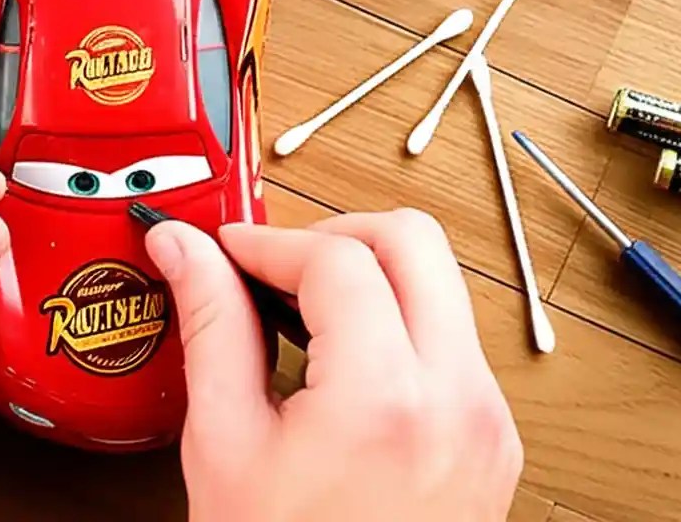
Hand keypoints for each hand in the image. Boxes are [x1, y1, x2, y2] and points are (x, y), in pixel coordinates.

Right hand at [144, 209, 522, 521]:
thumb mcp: (226, 445)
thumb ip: (211, 328)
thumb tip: (187, 251)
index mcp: (384, 400)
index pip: (337, 259)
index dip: (269, 240)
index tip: (228, 248)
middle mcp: (457, 399)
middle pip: (414, 242)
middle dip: (335, 234)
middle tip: (275, 264)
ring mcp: (486, 418)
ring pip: (442, 284)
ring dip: (371, 276)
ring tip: (304, 312)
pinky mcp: (493, 435)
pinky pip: (453, 339)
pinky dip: (399, 323)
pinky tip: (344, 359)